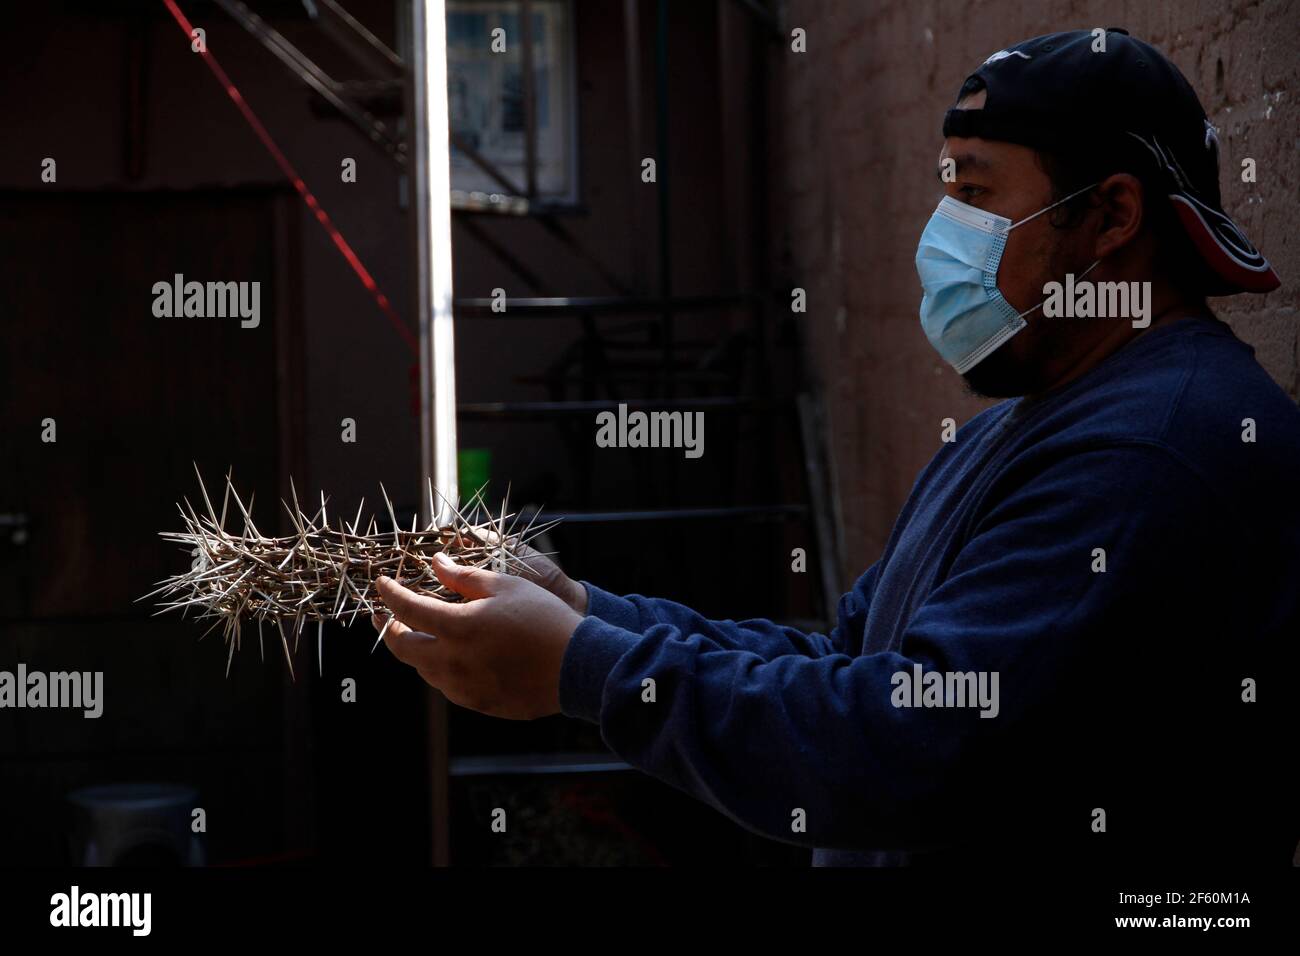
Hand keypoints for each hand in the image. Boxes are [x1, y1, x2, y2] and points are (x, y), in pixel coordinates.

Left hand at [371, 552, 584, 719]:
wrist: (576, 667)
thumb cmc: (543, 619)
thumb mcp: (505, 586)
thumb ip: (464, 576)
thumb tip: (437, 564)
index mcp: (456, 628)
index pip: (407, 610)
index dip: (390, 594)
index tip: (382, 585)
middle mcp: (451, 662)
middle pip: (403, 648)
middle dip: (389, 629)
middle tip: (386, 615)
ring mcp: (462, 687)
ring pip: (423, 669)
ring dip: (416, 649)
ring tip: (420, 634)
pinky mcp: (477, 702)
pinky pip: (447, 685)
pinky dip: (441, 667)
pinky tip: (453, 656)